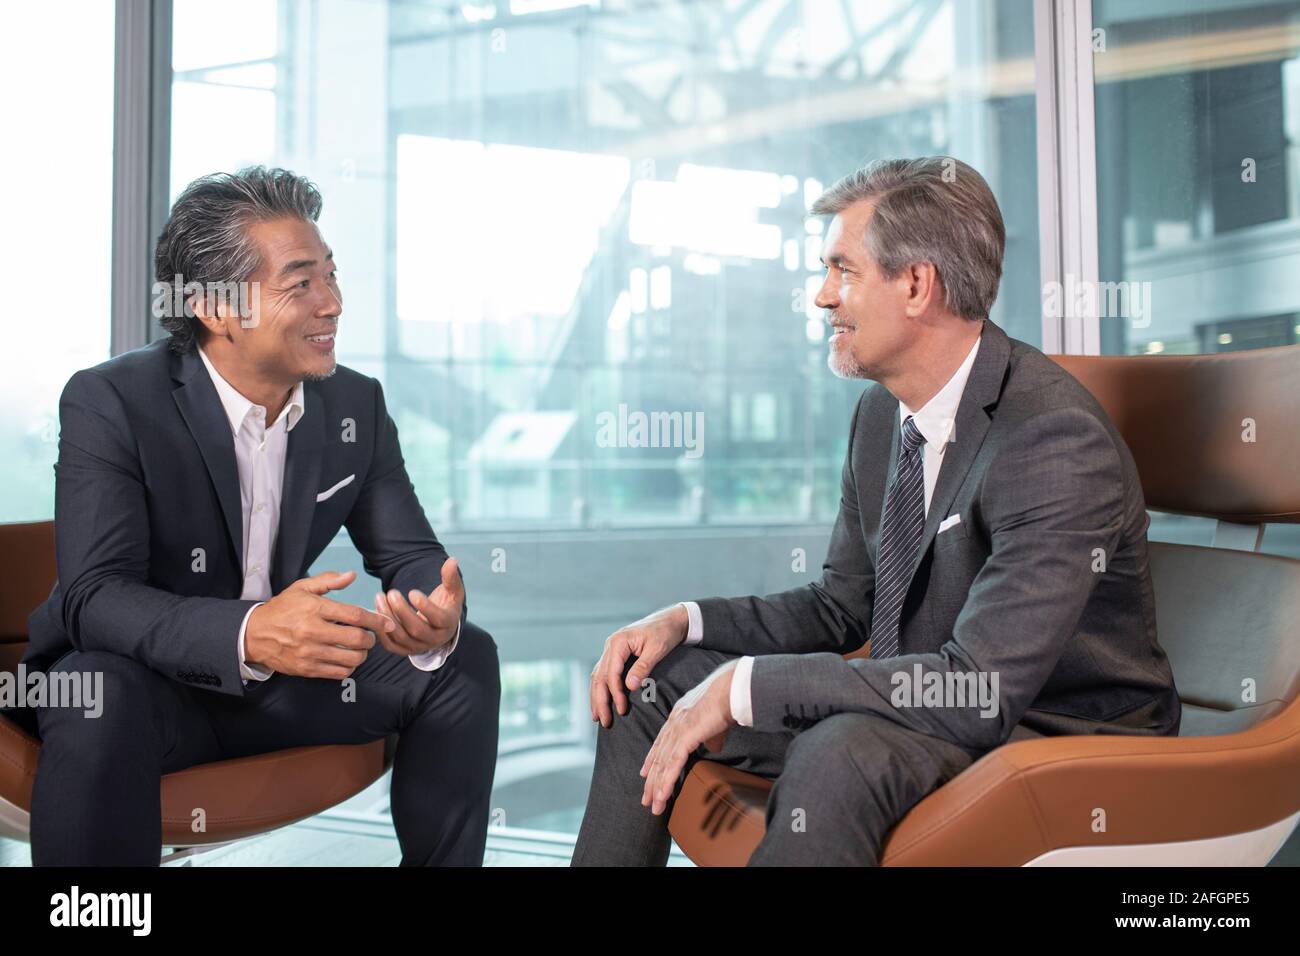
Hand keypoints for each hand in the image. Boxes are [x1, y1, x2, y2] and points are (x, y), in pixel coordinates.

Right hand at [245, 570, 395, 678]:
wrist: (253, 634)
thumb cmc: (282, 609)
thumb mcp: (301, 588)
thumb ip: (328, 581)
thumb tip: (352, 575)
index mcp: (314, 608)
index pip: (354, 615)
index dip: (375, 620)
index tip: (387, 623)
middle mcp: (312, 631)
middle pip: (356, 638)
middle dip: (371, 639)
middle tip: (370, 636)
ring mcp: (309, 652)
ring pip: (350, 658)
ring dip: (362, 654)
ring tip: (360, 649)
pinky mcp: (306, 669)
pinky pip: (338, 672)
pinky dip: (349, 667)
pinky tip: (347, 659)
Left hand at [373, 557, 463, 656]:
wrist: (439, 625)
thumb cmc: (446, 604)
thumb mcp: (452, 590)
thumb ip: (451, 577)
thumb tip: (452, 560)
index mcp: (448, 624)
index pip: (438, 619)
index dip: (425, 607)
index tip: (412, 592)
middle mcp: (434, 639)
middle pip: (417, 630)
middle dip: (401, 611)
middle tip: (391, 592)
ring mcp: (418, 647)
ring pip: (401, 637)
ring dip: (388, 617)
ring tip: (379, 597)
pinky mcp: (405, 650)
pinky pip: (390, 645)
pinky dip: (381, 631)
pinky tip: (377, 610)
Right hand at [590, 604, 689, 727]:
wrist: (671, 620)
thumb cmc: (666, 632)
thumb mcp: (657, 649)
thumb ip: (643, 667)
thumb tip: (629, 686)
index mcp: (618, 642)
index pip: (611, 673)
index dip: (615, 694)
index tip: (622, 710)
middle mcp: (610, 645)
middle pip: (599, 676)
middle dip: (600, 700)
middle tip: (604, 721)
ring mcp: (611, 649)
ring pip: (598, 676)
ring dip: (597, 697)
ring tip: (598, 717)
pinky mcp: (616, 654)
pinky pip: (604, 673)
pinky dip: (601, 688)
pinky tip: (602, 700)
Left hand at [640, 661, 737, 814]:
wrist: (731, 691)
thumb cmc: (726, 701)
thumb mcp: (714, 723)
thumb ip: (710, 736)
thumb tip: (713, 748)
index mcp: (679, 716)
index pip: (661, 742)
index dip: (652, 759)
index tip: (646, 773)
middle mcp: (674, 723)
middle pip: (658, 757)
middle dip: (652, 780)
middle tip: (646, 799)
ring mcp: (677, 730)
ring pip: (663, 764)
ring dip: (657, 788)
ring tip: (654, 806)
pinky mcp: (684, 738)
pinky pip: (672, 765)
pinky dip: (666, 782)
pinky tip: (662, 796)